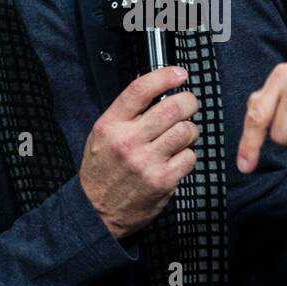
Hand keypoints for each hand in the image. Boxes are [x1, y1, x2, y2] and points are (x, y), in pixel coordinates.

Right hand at [79, 65, 200, 238]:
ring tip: (182, 135)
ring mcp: (147, 162)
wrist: (96, 211)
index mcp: (111, 125)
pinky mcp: (163, 181)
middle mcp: (129, 141)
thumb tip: (154, 87)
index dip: (165, 76)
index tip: (179, 74)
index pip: (141, 89)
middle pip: (173, 108)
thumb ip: (126, 113)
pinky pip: (190, 157)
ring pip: (186, 131)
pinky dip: (187, 155)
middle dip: (189, 102)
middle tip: (189, 104)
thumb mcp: (103, 134)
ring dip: (190, 130)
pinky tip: (176, 158)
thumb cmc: (102, 170)